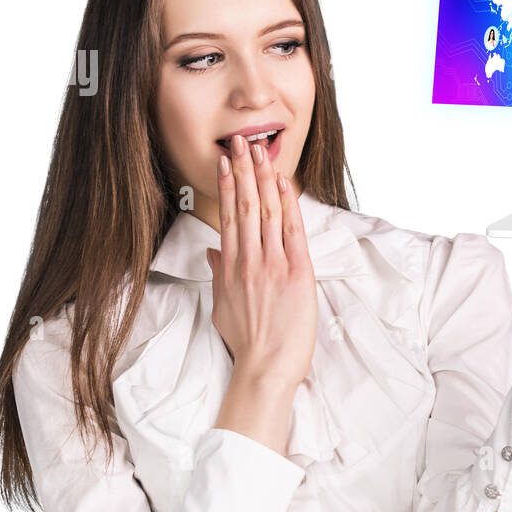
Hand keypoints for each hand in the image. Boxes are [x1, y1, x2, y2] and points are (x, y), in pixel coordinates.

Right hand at [205, 133, 316, 387]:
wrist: (266, 369)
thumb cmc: (248, 343)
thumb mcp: (223, 307)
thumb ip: (219, 275)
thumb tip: (214, 250)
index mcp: (231, 268)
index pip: (228, 217)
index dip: (226, 186)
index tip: (225, 163)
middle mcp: (249, 261)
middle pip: (244, 206)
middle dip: (243, 171)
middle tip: (241, 143)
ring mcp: (272, 265)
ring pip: (265, 212)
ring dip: (263, 179)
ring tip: (259, 152)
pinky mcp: (297, 273)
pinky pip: (291, 231)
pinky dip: (287, 205)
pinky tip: (283, 184)